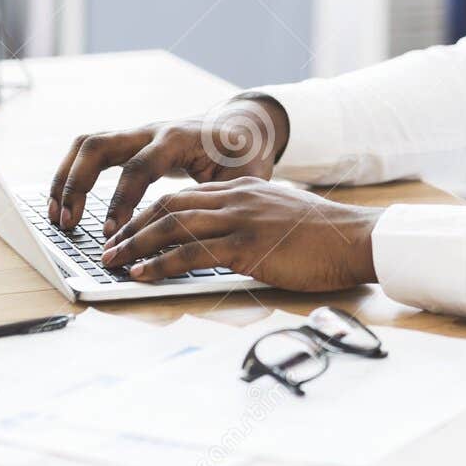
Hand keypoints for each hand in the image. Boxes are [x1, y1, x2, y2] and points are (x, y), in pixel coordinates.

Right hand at [46, 94, 289, 234]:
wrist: (242, 129)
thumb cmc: (243, 157)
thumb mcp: (242, 177)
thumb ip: (217, 199)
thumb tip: (192, 231)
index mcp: (179, 139)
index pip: (140, 167)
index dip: (122, 201)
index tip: (112, 233)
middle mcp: (151, 131)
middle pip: (99, 145)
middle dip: (77, 184)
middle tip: (68, 223)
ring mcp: (136, 135)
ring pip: (87, 144)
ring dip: (65, 179)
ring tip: (58, 217)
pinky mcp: (128, 144)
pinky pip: (90, 153)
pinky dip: (71, 176)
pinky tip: (65, 207)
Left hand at [102, 178, 380, 291]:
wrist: (356, 238)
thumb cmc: (325, 236)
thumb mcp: (282, 215)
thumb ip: (253, 219)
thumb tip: (229, 241)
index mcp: (244, 189)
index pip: (184, 196)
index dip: (150, 214)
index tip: (129, 231)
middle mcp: (237, 198)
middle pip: (169, 206)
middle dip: (133, 227)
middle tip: (109, 248)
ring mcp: (240, 220)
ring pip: (172, 225)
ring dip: (136, 245)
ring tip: (113, 262)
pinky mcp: (247, 246)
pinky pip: (191, 253)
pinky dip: (160, 264)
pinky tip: (142, 276)